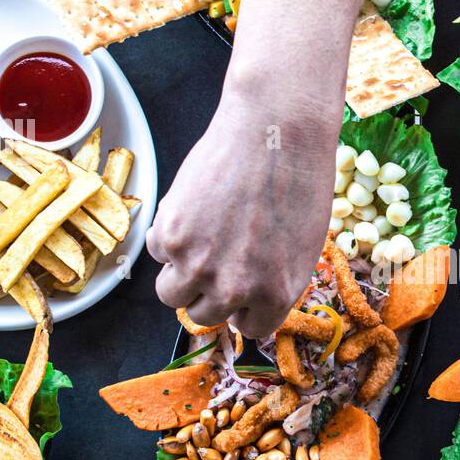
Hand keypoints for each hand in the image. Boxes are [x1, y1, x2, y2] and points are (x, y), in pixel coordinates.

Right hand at [146, 73, 336, 338]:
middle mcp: (236, 290)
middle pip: (203, 315)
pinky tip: (193, 205)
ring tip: (199, 236)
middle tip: (214, 254)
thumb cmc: (299, 179)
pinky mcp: (172, 235)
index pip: (248, 328)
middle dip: (206, 290)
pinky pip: (157, 251)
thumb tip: (245, 299)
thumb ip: (272, 279)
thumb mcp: (302, 245)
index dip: (241, 305)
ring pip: (171, 293)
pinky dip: (168, 233)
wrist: (276, 131)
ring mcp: (200, 266)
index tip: (237, 287)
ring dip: (180, 271)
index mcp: (277, 295)